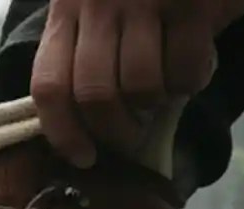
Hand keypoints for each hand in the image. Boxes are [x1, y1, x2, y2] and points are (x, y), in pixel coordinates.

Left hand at [31, 0, 243, 167]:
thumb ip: (85, 50)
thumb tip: (82, 126)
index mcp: (67, 9)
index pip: (48, 85)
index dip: (62, 132)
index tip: (81, 157)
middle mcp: (98, 4)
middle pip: (93, 95)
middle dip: (115, 130)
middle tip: (131, 134)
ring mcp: (144, 1)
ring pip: (140, 87)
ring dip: (156, 103)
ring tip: (164, 89)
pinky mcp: (191, 4)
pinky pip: (187, 68)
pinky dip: (193, 81)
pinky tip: (195, 64)